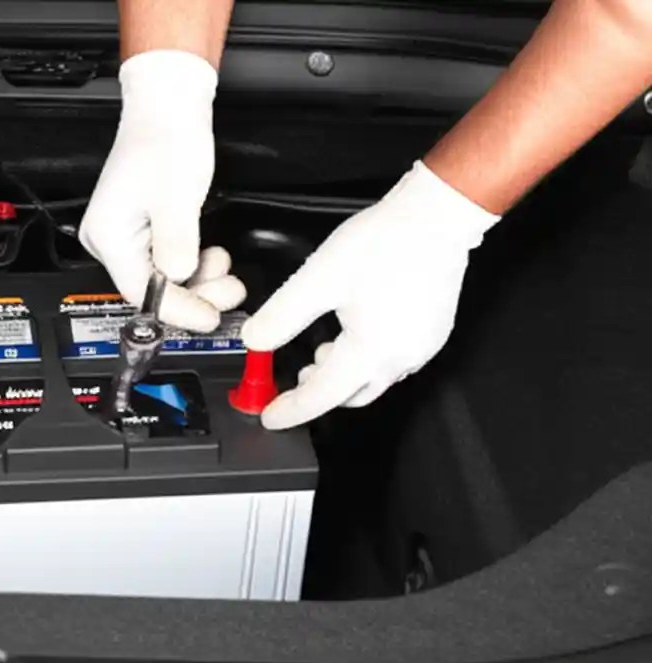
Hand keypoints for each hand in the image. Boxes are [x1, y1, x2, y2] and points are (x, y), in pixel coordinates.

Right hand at [79, 50, 245, 332]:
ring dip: (197, 279)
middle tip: (227, 292)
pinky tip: (210, 256)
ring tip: (224, 269)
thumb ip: (177, 246)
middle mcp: (111, 238)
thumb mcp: (177, 199)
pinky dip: (191, 263)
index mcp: (109, 234)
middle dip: (193, 294)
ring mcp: (126, 233)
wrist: (167, 105)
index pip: (142, 291)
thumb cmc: (165, 139)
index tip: (208, 318)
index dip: (178, 309)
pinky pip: (165, 259)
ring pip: (162, 276)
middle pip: (151, 288)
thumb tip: (180, 279)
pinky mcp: (142, 227)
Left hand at [240, 161, 500, 429]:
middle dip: (318, 394)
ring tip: (318, 354)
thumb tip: (256, 340)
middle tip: (291, 381)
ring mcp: (422, 348)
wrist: (435, 217)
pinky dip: (365, 362)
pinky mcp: (432, 334)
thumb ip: (283, 315)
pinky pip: (393, 363)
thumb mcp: (318, 279)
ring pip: (373, 380)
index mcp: (372, 351)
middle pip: (351, 395)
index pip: (323, 396)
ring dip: (342, 377)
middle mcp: (402, 358)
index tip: (271, 416)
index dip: (292, 409)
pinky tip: (351, 339)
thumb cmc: (385, 243)